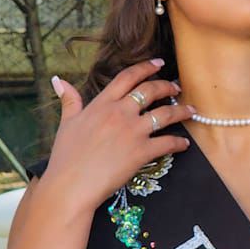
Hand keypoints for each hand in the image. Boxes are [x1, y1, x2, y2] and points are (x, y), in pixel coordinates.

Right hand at [40, 59, 193, 213]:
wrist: (70, 185)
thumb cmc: (65, 157)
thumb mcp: (66, 124)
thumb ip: (69, 101)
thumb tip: (59, 80)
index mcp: (101, 104)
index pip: (127, 77)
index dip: (145, 67)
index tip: (159, 63)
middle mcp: (120, 113)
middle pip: (150, 90)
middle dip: (167, 86)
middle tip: (177, 87)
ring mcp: (133, 131)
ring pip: (165, 114)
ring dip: (181, 110)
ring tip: (191, 110)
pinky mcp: (142, 151)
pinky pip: (168, 142)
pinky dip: (179, 143)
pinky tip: (184, 144)